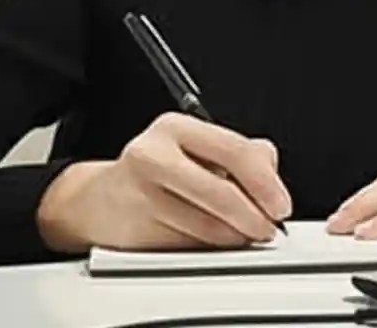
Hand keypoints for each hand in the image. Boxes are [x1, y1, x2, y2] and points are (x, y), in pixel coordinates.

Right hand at [36, 112, 291, 252]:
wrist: (95, 201)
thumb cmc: (155, 172)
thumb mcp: (197, 148)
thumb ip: (241, 155)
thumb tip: (271, 175)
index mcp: (176, 128)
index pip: (235, 151)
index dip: (266, 183)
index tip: (280, 204)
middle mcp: (153, 155)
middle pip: (222, 192)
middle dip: (254, 217)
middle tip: (268, 228)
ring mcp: (140, 193)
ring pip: (207, 226)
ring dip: (234, 237)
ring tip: (242, 234)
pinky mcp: (135, 229)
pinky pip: (188, 246)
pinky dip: (209, 249)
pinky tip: (211, 240)